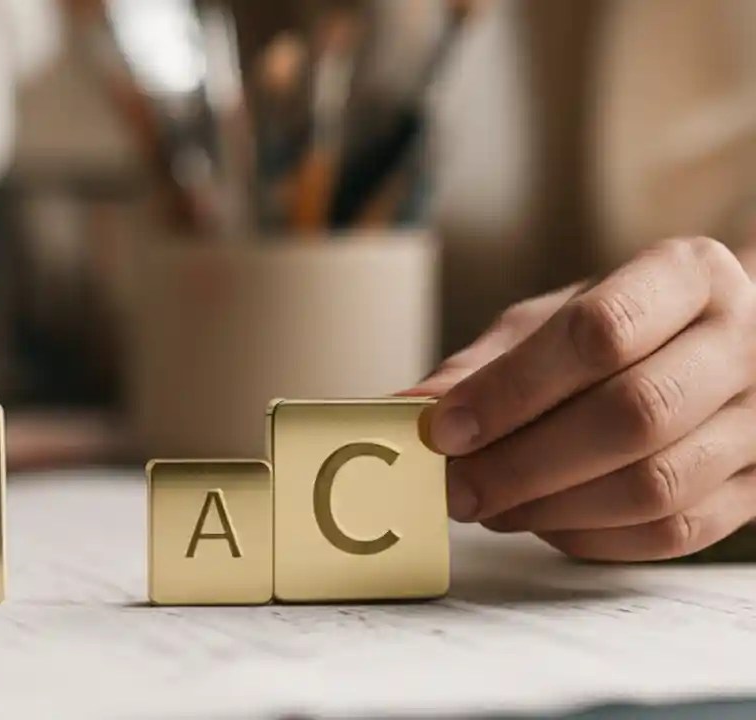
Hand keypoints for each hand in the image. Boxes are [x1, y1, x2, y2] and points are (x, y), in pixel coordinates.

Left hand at [404, 237, 755, 560]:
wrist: (703, 348)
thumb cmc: (614, 328)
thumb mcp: (545, 324)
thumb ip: (480, 367)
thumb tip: (403, 410)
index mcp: (689, 276)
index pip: (601, 331)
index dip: (512, 389)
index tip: (444, 428)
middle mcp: (743, 342)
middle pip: (635, 414)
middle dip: (525, 462)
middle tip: (454, 487)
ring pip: (656, 485)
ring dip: (552, 507)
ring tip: (486, 505)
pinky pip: (670, 532)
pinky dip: (589, 536)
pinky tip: (537, 521)